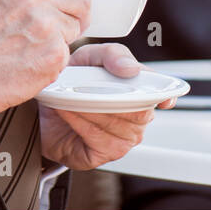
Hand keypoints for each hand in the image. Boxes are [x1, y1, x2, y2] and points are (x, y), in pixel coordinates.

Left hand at [39, 43, 175, 170]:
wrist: (45, 105)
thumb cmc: (74, 80)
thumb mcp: (91, 57)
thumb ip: (112, 55)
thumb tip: (131, 69)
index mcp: (140, 92)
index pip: (162, 95)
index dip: (166, 97)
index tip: (164, 98)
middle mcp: (136, 119)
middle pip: (137, 111)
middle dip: (112, 97)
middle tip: (88, 86)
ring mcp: (122, 139)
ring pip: (116, 124)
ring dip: (91, 108)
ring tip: (71, 96)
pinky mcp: (102, 154)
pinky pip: (98, 139)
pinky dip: (81, 122)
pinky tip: (69, 111)